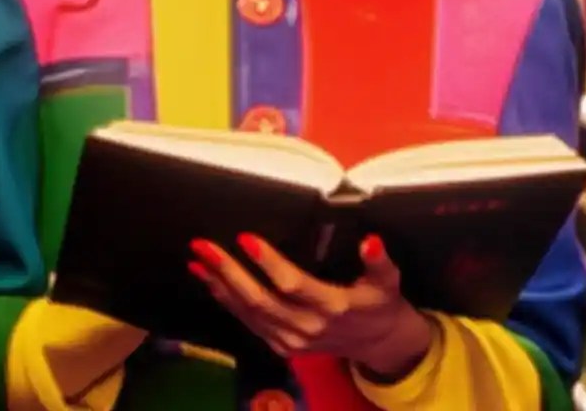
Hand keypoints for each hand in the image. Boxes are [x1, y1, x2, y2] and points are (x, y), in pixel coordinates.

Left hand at [188, 233, 434, 380]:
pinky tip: (211, 284)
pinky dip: (227, 303)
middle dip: (228, 272)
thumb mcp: (388, 281)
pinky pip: (249, 324)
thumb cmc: (379, 304)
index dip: (268, 263)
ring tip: (197, 262)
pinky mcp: (282, 346)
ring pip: (248, 313)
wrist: (377, 343)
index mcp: (332, 307)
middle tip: (204, 247)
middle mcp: (307, 326)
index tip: (246, 238)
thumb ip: (379, 261)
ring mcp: (291, 340)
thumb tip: (371, 241)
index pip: (293, 284)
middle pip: (260, 300)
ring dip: (219, 287)